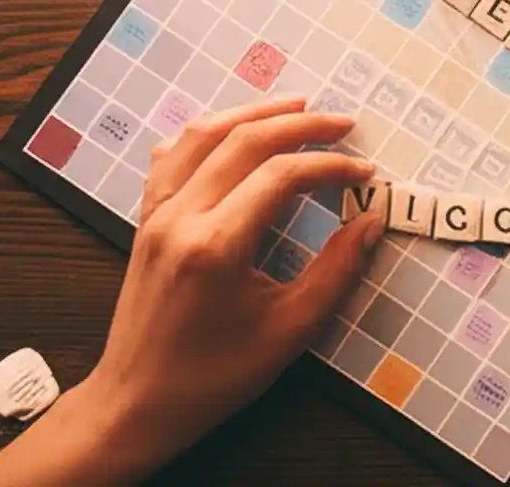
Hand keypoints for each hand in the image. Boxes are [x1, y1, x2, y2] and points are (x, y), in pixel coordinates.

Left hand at [0, 98, 385, 484]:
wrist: (138, 403)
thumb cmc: (215, 376)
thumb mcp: (289, 330)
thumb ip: (336, 270)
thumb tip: (371, 222)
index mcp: (215, 244)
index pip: (280, 176)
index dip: (330, 166)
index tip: (366, 174)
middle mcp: (179, 216)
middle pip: (242, 140)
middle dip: (299, 125)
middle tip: (343, 124)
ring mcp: (155, 214)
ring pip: (202, 136)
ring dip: (252, 114)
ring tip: (295, 106)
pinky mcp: (145, 220)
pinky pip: (171, 156)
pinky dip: (205, 134)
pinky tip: (229, 133)